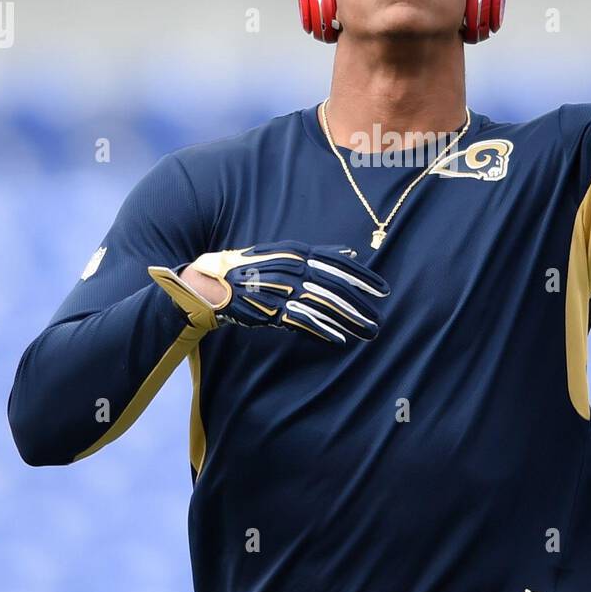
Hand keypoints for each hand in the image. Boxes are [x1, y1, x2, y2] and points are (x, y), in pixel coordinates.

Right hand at [153, 242, 390, 344]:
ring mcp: (280, 289)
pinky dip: (322, 330)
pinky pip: (301, 321)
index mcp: (294, 252)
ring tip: (368, 332)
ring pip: (322, 305)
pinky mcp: (269, 309)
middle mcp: (290, 268)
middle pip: (334, 286)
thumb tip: (350, 253)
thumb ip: (316, 254)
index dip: (362, 276)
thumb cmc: (248, 269)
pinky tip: (339, 339)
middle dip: (360, 302)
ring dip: (347, 319)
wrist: (207, 284)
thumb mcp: (283, 253)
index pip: (336, 264)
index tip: (383, 289)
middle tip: (380, 317)